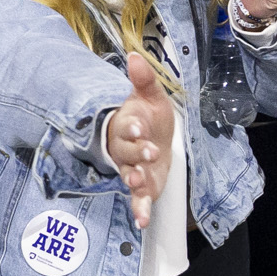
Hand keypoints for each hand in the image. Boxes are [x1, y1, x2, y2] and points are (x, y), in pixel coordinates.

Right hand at [107, 52, 174, 230]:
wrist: (151, 138)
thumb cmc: (148, 116)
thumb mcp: (150, 97)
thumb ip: (143, 80)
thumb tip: (136, 55)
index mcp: (128, 125)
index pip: (127, 125)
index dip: (132, 127)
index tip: (139, 128)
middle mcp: (125, 148)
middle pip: (126, 151)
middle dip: (136, 152)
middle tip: (148, 153)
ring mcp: (132, 168)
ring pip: (128, 173)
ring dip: (132, 178)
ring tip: (137, 182)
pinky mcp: (141, 185)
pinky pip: (136, 197)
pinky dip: (138, 209)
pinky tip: (141, 220)